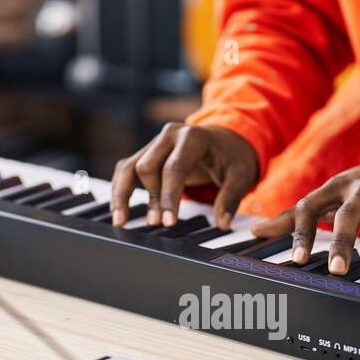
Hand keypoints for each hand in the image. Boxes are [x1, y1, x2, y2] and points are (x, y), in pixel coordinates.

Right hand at [110, 123, 258, 229]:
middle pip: (148, 167)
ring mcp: (155, 143)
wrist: (228, 139)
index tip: (168, 223)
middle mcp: (169, 135)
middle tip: (157, 224)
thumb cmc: (233, 157)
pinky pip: (126, 169)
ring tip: (120, 221)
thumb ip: (230, 199)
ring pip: (129, 167)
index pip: (174, 168)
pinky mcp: (147, 152)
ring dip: (123, 195)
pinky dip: (120, 189)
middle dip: (151, 198)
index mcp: (193, 137)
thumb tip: (222, 224)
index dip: (169, 197)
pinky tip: (118, 210)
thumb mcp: (241, 176)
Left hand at [250, 159, 359, 283]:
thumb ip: (292, 217)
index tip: (297, 259)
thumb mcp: (323, 197)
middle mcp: (359, 190)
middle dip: (343, 242)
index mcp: (332, 188)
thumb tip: (256, 233)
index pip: (311, 207)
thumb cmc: (352, 190)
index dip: (302, 232)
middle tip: (337, 270)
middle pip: (349, 216)